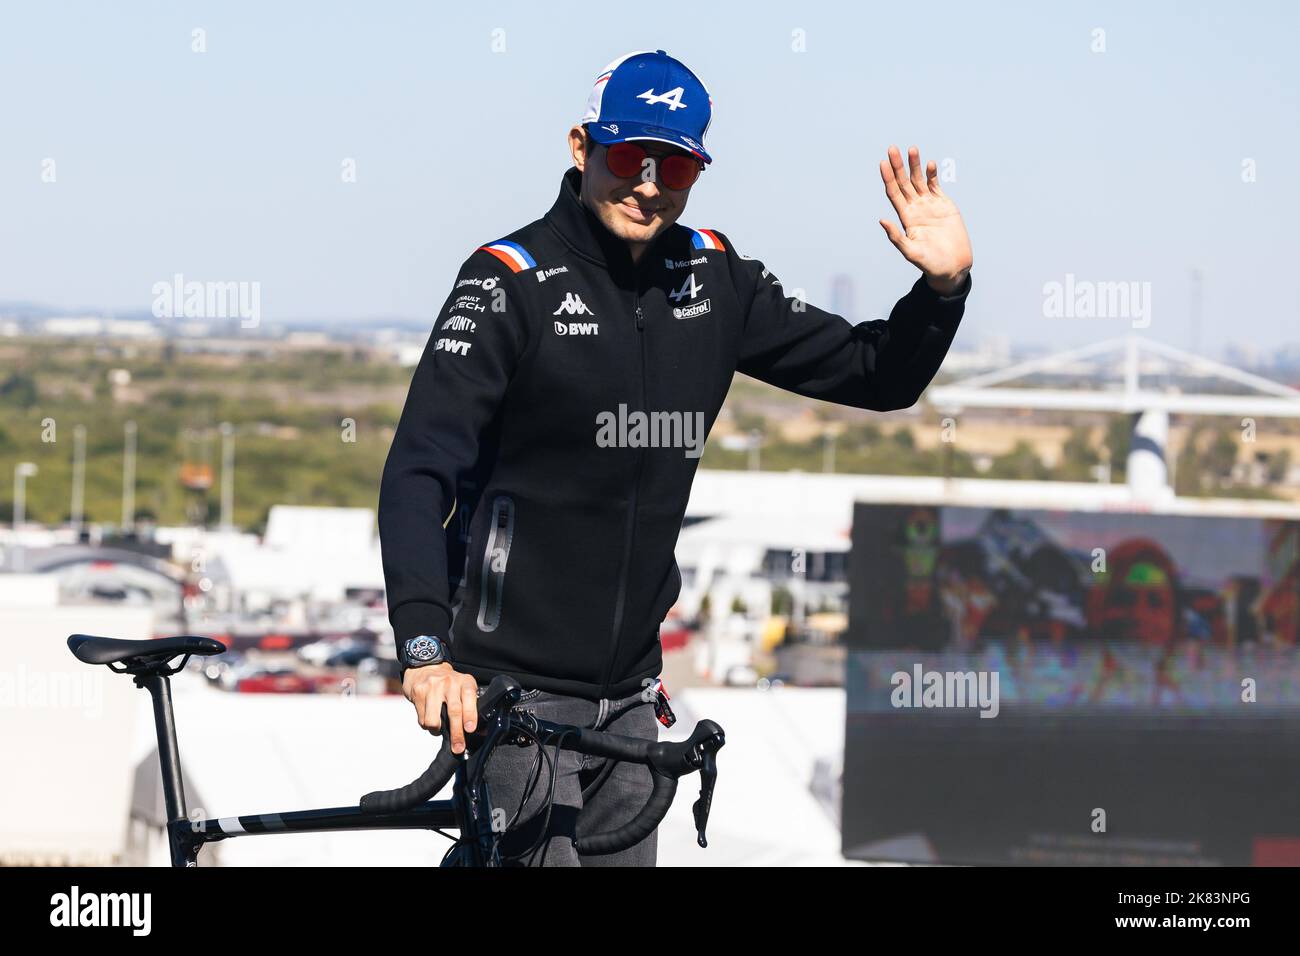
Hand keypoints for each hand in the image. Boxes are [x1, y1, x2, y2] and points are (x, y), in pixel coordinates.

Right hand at [403, 662, 478, 753]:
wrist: (424, 667)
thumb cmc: (447, 683)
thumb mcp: (461, 687)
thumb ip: (469, 704)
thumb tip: (479, 731)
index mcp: (464, 681)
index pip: (469, 697)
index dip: (470, 714)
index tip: (470, 729)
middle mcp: (450, 682)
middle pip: (454, 711)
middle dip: (457, 733)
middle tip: (458, 747)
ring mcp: (433, 687)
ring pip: (434, 719)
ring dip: (436, 730)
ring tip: (438, 728)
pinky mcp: (419, 692)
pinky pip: (422, 718)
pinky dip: (426, 724)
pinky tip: (429, 717)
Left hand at [878, 145, 972, 293]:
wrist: (952, 265)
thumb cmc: (930, 263)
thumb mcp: (910, 252)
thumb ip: (896, 237)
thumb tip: (882, 221)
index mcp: (905, 217)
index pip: (894, 193)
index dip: (888, 178)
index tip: (882, 163)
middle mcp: (915, 208)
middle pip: (904, 182)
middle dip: (898, 166)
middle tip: (892, 148)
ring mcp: (930, 205)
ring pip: (919, 180)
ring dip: (915, 165)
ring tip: (912, 149)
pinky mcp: (944, 204)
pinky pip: (936, 186)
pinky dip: (933, 175)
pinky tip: (929, 164)